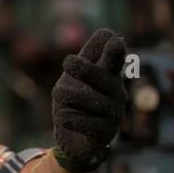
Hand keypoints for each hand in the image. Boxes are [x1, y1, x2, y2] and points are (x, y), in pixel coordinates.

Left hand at [51, 28, 127, 172]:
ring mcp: (113, 114)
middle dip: (85, 68)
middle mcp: (116, 93)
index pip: (115, 60)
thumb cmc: (75, 103)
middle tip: (67, 61)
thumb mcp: (75, 78)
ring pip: (89, 100)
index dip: (115, 52)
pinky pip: (83, 122)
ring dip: (67, 95)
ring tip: (57, 93)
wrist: (73, 139)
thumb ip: (86, 59)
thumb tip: (108, 32)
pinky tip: (64, 118)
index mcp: (109, 77)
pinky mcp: (105, 133)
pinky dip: (67, 117)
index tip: (115, 40)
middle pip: (104, 77)